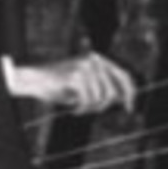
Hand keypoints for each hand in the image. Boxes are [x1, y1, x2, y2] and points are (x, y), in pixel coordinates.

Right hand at [15, 51, 137, 114]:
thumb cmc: (61, 85)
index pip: (124, 75)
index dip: (131, 93)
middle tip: (90, 109)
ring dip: (89, 108)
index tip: (131, 109)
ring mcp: (85, 67)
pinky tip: (73, 108)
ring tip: (78, 107)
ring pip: (100, 99)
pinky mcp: (76, 76)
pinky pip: (88, 101)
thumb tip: (125, 99)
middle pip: (113, 92)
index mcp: (99, 59)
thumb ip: (105, 87)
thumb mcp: (87, 85)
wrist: (35, 80)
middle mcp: (94, 60)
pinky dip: (81, 109)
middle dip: (103, 106)